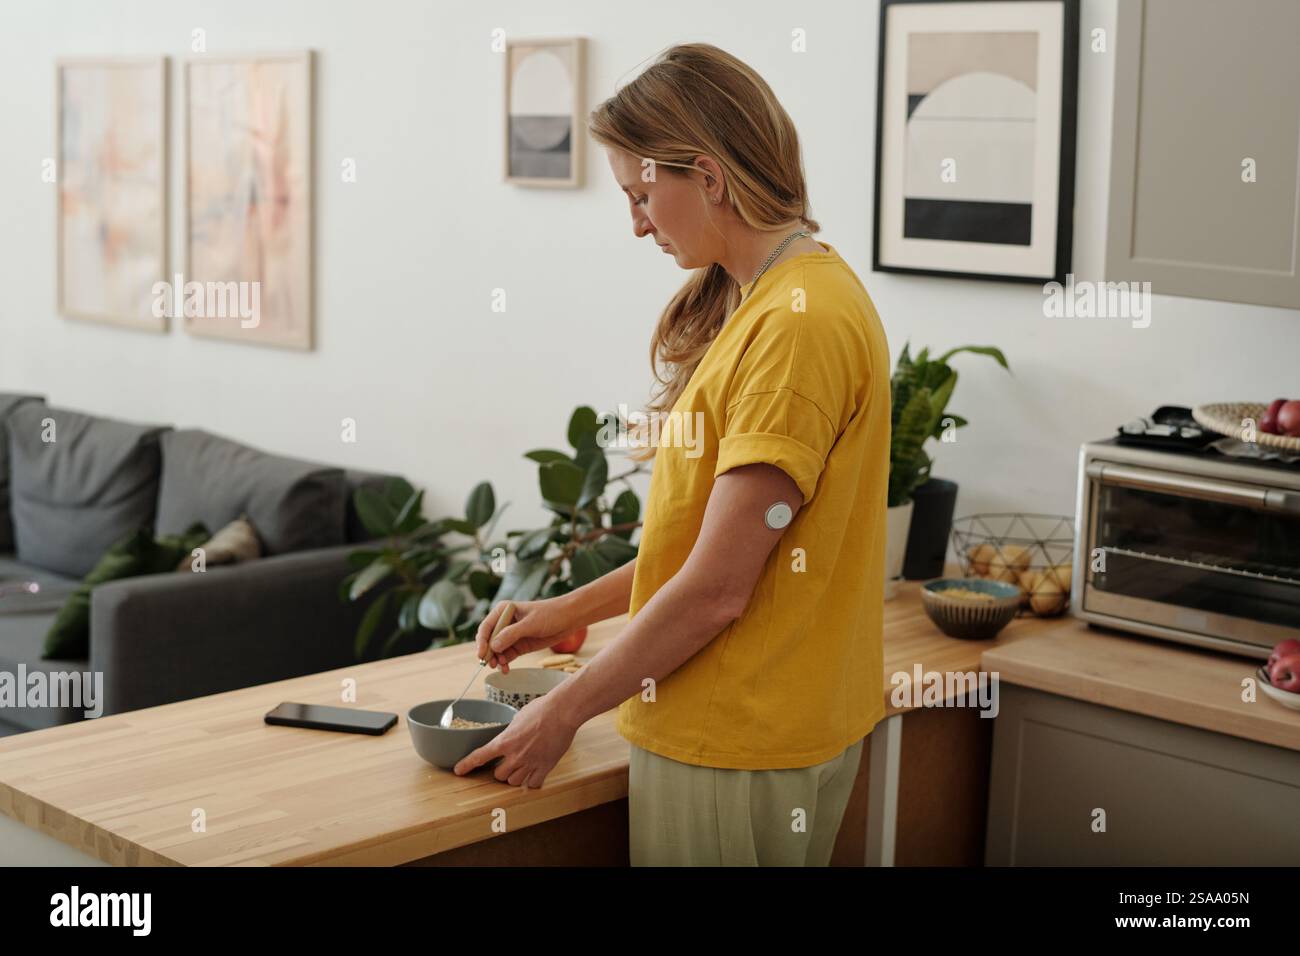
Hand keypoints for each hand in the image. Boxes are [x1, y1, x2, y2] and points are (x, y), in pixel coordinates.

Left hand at [452, 690, 576, 788]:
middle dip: (501, 771)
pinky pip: (533, 784)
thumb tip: (509, 736)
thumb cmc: (541, 709)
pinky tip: (535, 773)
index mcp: (505, 741)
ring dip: (515, 777)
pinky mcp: (545, 767)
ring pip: (514, 782)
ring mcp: (530, 763)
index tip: (458, 771)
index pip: (479, 756)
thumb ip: (510, 732)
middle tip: (507, 764)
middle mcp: (515, 755)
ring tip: (522, 768)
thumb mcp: (518, 718)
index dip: (466, 765)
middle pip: (498, 776)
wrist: (562, 712)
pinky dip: (532, 781)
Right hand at [476, 597, 577, 673]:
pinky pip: (507, 655)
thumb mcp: (530, 624)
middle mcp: (505, 623)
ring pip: (497, 650)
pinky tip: (506, 669)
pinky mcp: (519, 645)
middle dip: (489, 653)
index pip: (487, 627)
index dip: (482, 641)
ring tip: (501, 667)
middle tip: (491, 664)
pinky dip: (505, 662)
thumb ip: (511, 634)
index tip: (481, 654)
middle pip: (489, 640)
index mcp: (504, 611)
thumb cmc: (550, 614)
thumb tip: (493, 646)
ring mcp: (512, 635)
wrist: (569, 618)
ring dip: (497, 659)